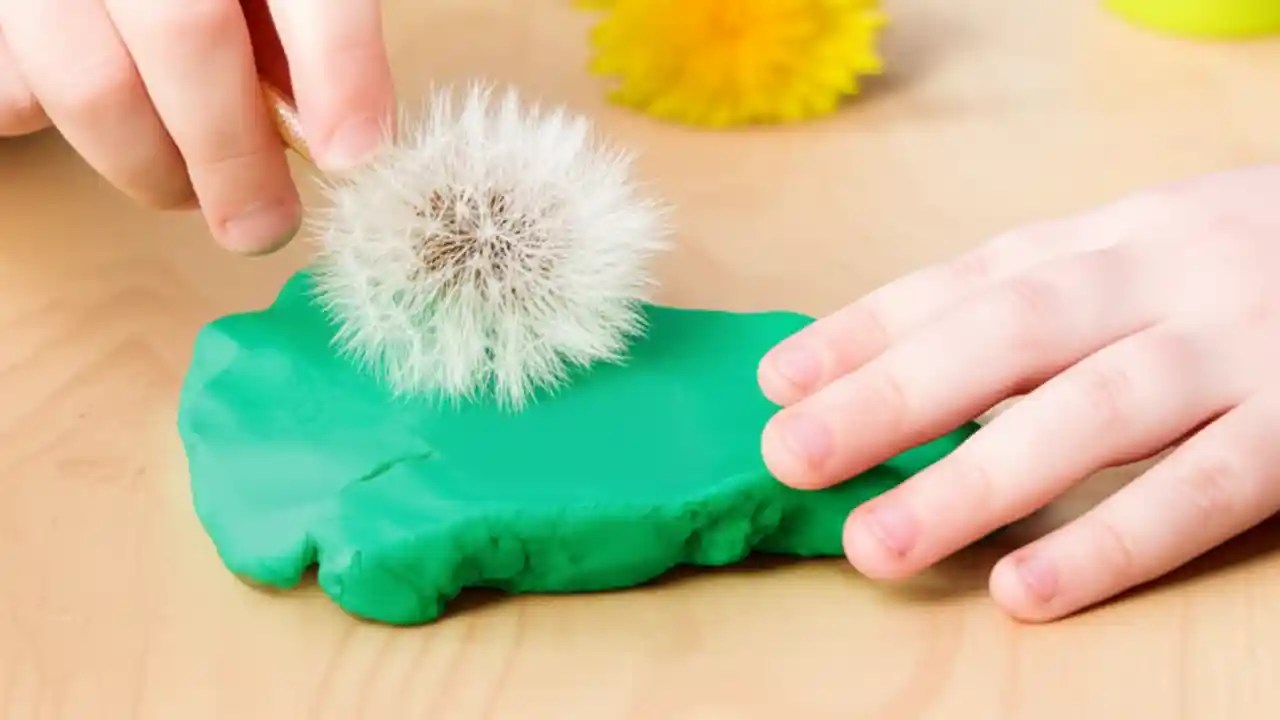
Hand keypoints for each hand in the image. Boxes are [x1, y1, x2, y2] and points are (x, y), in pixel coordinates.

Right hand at [0, 0, 393, 252]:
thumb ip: (304, 38)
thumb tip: (338, 141)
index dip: (339, 74)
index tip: (354, 158)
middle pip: (185, 37)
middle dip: (233, 157)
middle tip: (263, 226)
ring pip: (89, 82)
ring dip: (150, 167)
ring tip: (186, 191)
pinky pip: (14, 94)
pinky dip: (51, 126)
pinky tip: (105, 133)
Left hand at [758, 164, 1279, 620]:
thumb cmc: (1249, 268)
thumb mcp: (1141, 258)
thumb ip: (1037, 303)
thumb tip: (888, 365)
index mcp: (1112, 237)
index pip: (968, 279)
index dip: (869, 328)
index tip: (782, 380)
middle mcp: (1163, 278)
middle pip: (1009, 335)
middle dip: (894, 396)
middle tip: (792, 455)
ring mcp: (1237, 348)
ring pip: (1092, 413)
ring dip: (975, 481)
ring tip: (877, 543)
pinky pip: (1204, 489)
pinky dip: (1113, 540)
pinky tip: (1029, 586)